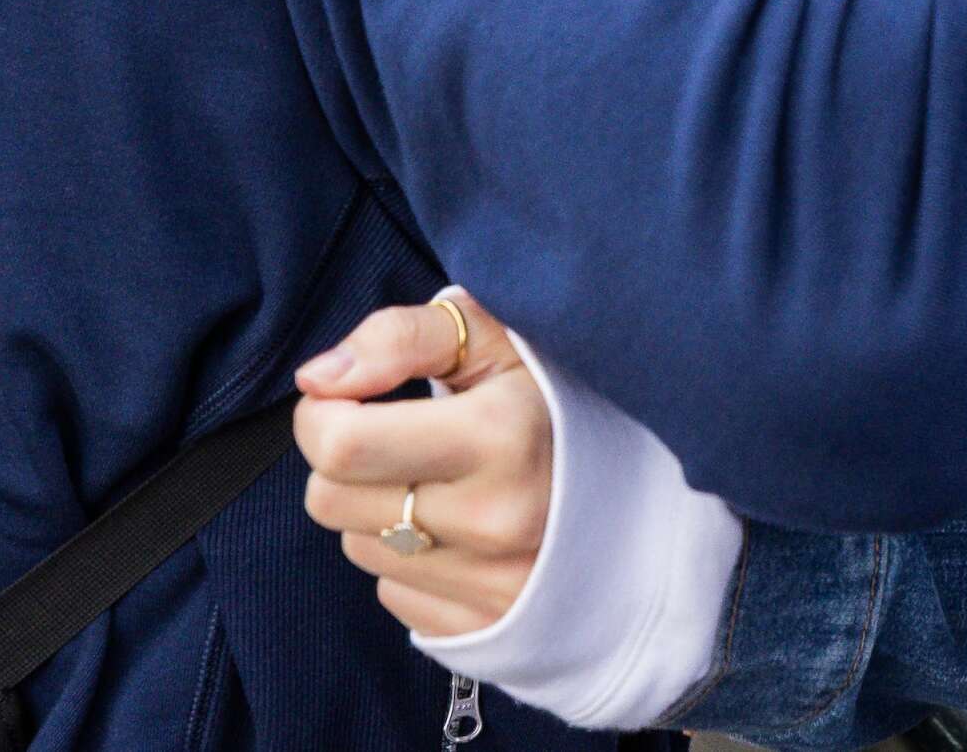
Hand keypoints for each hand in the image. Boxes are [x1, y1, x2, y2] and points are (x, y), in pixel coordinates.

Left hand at [293, 290, 545, 638]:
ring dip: (379, 509)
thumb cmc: (557, 395)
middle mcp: (497, 520)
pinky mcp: (487, 627)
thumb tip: (317, 377)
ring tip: (442, 478)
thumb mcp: (493, 337)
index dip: (322, 411)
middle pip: (329, 500)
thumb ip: (399, 338)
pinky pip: (393, 593)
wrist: (649, 484)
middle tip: (397, 433)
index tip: (349, 394)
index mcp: (500, 435)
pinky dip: (411, 557)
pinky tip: (459, 526)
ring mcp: (494, 584)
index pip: (340, 445)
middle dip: (344, 459)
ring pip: (356, 546)